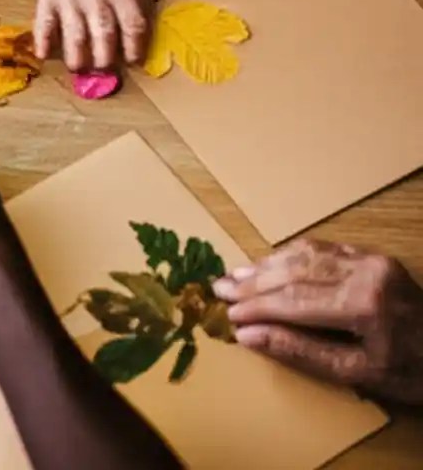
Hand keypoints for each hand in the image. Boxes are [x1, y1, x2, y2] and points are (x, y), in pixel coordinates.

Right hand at [36, 0, 150, 70]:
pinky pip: (44, 23)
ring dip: (77, 58)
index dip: (135, 50)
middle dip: (105, 60)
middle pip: (104, 37)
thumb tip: (139, 34)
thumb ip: (140, 2)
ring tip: (79, 68)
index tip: (133, 61)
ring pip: (74, 37)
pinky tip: (44, 54)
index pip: (133, 29)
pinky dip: (42, 41)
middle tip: (104, 69)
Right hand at [213, 239, 422, 404]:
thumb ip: (300, 352)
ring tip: (236, 273)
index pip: (293, 301)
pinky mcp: (376, 258)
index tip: (227, 312)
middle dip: (254, 282)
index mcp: (362, 304)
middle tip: (218, 287)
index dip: (256, 306)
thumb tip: (248, 336)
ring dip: (268, 264)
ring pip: (307, 255)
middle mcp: (366, 273)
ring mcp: (372, 261)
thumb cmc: (411, 373)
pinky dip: (294, 254)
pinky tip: (272, 260)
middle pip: (296, 273)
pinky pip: (326, 248)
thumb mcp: (356, 373)